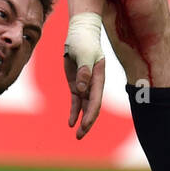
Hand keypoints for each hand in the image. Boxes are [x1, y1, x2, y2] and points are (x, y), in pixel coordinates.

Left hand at [64, 12, 105, 138]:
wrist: (80, 33)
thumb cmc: (83, 42)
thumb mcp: (83, 55)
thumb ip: (84, 72)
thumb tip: (82, 90)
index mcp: (98, 78)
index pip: (95, 101)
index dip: (90, 114)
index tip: (85, 125)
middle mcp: (94, 84)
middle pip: (92, 107)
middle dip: (87, 123)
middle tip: (80, 136)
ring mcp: (85, 84)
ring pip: (84, 107)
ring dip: (81, 120)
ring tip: (77, 135)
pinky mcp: (76, 83)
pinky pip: (75, 100)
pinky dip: (74, 111)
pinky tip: (70, 122)